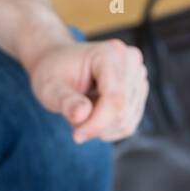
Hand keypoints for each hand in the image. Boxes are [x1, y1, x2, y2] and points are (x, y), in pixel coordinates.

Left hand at [28, 37, 148, 143]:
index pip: (115, 98)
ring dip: (100, 127)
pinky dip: (108, 128)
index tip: (76, 136)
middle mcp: (131, 61)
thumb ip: (66, 101)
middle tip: (72, 116)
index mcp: (110, 54)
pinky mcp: (139, 91)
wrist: (59, 63)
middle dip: (95, 124)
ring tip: (82, 110)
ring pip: (126, 121)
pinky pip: (128, 124)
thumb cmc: (54, 73)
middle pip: (122, 111)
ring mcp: (138, 76)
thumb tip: (81, 115)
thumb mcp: (50, 88)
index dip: (97, 123)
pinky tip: (93, 113)